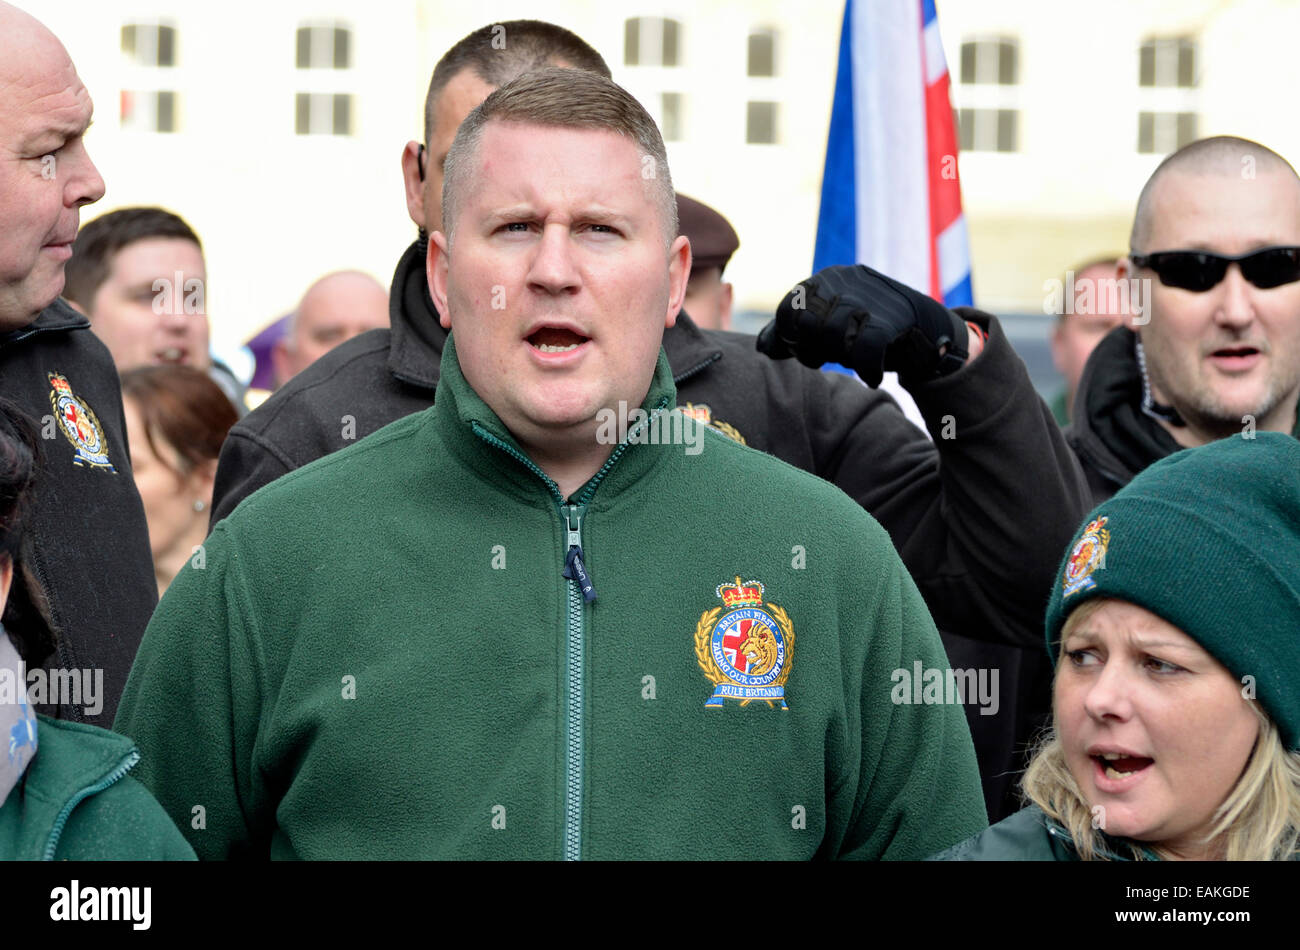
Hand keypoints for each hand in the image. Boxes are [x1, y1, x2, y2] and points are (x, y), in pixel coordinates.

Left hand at [756, 264, 968, 386]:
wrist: (927, 330)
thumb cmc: (868, 329)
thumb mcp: (828, 328)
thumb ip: (793, 335)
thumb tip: (761, 347)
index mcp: (825, 280)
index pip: (788, 310)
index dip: (792, 338)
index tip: (809, 348)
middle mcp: (844, 281)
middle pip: (807, 326)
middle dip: (814, 351)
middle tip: (832, 358)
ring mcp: (868, 298)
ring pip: (833, 337)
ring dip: (841, 359)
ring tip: (854, 360)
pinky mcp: (893, 318)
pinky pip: (865, 348)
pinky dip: (866, 368)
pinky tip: (872, 376)